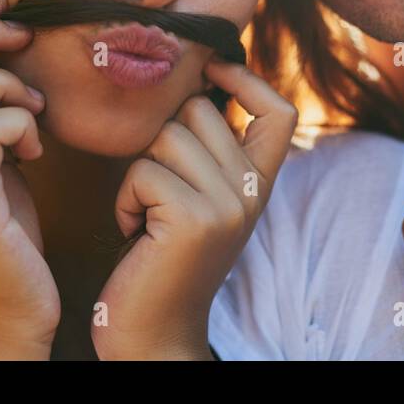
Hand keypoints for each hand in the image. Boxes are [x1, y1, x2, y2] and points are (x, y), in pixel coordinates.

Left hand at [92, 60, 297, 359]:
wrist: (153, 335)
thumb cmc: (161, 260)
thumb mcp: (200, 202)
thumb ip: (208, 153)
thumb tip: (194, 83)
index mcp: (258, 185)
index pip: (280, 112)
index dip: (248, 80)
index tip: (214, 68)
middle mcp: (251, 192)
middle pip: (199, 110)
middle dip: (162, 139)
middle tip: (158, 192)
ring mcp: (227, 205)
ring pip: (166, 135)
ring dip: (139, 174)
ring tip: (146, 216)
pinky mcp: (193, 218)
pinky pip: (142, 170)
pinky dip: (124, 200)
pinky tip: (135, 233)